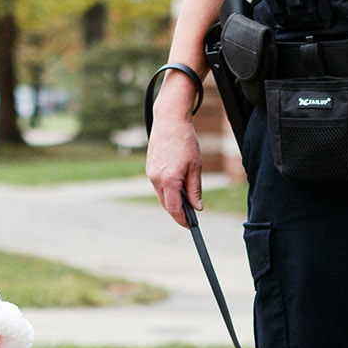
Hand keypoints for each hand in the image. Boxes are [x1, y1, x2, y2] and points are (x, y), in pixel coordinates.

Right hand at [146, 71, 204, 226]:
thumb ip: (195, 189)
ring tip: (187, 203)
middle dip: (178, 213)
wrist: (169, 121)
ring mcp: (151, 173)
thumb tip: (197, 207)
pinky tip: (178, 189)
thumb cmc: (185, 141)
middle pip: (166, 205)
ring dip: (173, 202)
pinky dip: (168, 191)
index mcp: (169, 179)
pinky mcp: (150, 168)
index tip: (191, 226)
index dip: (183, 220)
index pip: (174, 208)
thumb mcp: (195, 166)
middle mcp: (156, 179)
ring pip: (162, 196)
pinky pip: (158, 186)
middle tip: (191, 218)